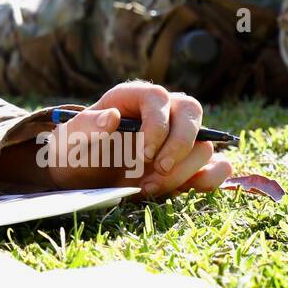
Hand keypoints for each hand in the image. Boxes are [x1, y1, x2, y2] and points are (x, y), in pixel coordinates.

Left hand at [42, 81, 231, 196]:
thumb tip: (111, 117)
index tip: (142, 154)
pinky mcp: (190, 165)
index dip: (156, 126)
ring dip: (181, 172)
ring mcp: (179, 138)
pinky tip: (183, 189)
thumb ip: (85, 127)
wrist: (81, 180)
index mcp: (134, 97)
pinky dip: (210, 179)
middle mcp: (162, 112)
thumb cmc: (75, 152)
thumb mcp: (69, 140)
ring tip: (148, 187)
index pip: (159, 98)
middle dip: (178, 146)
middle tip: (155, 172)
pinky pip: (218, 166)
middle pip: (192, 112)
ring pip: (204, 144)